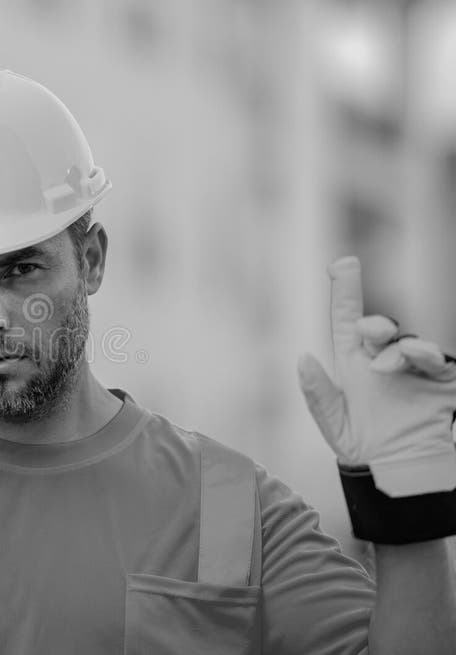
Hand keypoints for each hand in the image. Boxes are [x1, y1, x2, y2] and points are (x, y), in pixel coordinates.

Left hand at [297, 256, 455, 496]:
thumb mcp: (332, 423)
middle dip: (376, 323)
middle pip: (382, 327)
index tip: (343, 263)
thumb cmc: (361, 446)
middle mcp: (383, 359)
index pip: (347, 318)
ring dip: (398, 347)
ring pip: (409, 342)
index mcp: (353, 362)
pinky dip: (428, 356)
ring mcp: (414, 370)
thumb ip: (317, 392)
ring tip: (383, 368)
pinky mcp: (440, 383)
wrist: (395, 474)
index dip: (345, 289)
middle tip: (367, 332)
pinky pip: (438, 361)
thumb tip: (302, 357)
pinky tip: (418, 360)